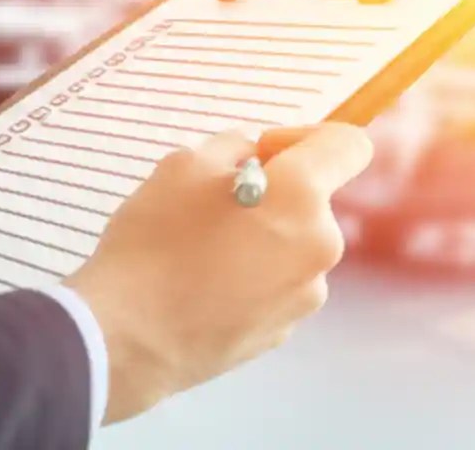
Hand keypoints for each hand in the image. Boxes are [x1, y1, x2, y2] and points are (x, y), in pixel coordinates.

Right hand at [63, 123, 372, 423]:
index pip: (347, 145)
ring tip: (201, 252)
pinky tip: (203, 286)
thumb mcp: (183, 165)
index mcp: (301, 196)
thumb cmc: (152, 243)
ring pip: (292, 245)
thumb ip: (233, 147)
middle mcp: (320, 246)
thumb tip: (255, 158)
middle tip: (211, 206)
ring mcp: (305, 295)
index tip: (262, 153)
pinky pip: (276, 285)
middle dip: (271, 194)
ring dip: (261, 237)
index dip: (307, 137)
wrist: (127, 338)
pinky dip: (250, 277)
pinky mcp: (283, 330)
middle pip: (310, 200)